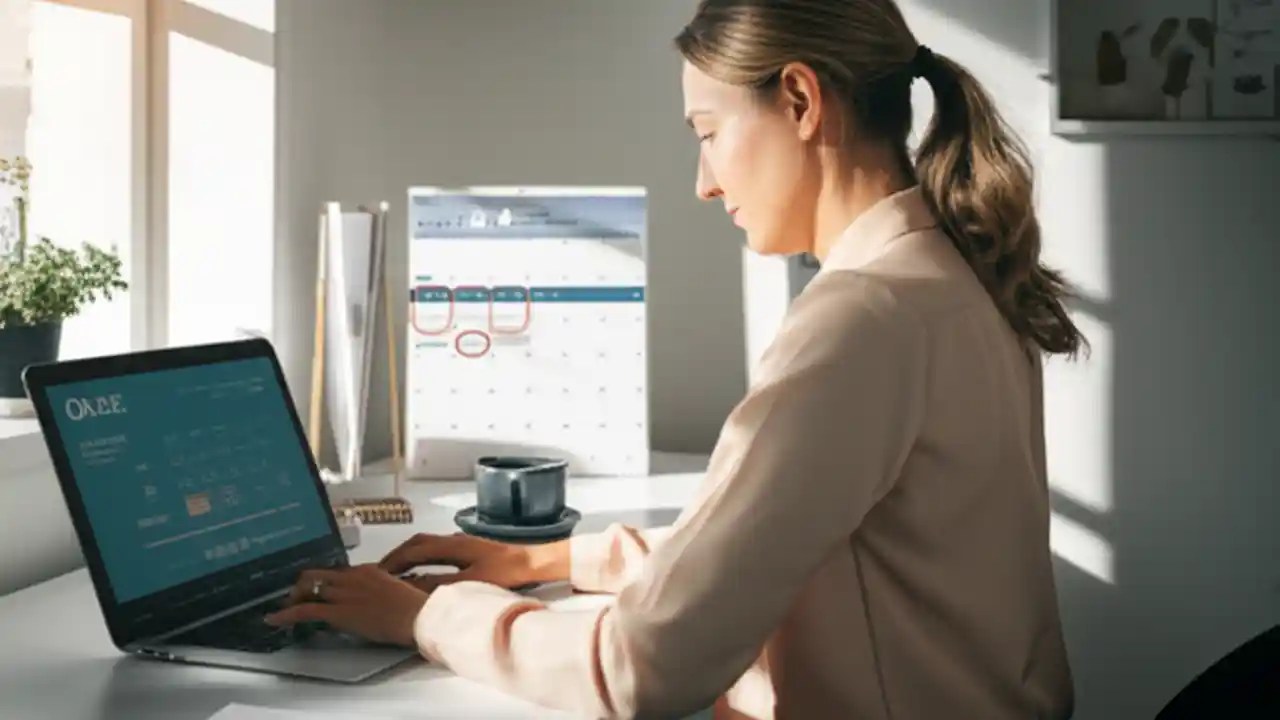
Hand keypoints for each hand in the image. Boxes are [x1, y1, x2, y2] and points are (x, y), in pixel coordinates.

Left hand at [264, 565, 427, 646]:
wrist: (417, 616)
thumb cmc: (414, 607)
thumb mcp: (397, 590)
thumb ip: (381, 589)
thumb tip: (375, 599)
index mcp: (368, 570)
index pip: (337, 572)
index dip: (324, 580)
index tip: (319, 587)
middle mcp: (352, 577)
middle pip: (318, 575)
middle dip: (303, 586)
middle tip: (296, 597)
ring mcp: (343, 593)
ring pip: (308, 588)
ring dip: (294, 598)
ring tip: (285, 608)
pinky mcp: (337, 612)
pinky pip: (305, 611)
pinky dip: (286, 615)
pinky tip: (274, 619)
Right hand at [379, 532, 555, 592]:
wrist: (532, 562)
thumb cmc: (505, 571)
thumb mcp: (468, 583)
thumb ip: (438, 584)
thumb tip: (411, 585)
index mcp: (451, 544)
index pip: (412, 550)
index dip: (393, 562)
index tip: (377, 573)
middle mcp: (453, 539)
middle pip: (416, 543)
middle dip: (396, 556)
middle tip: (380, 571)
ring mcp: (461, 542)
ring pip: (427, 544)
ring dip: (409, 556)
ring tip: (397, 571)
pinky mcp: (469, 549)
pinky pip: (437, 549)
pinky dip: (423, 557)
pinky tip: (424, 569)